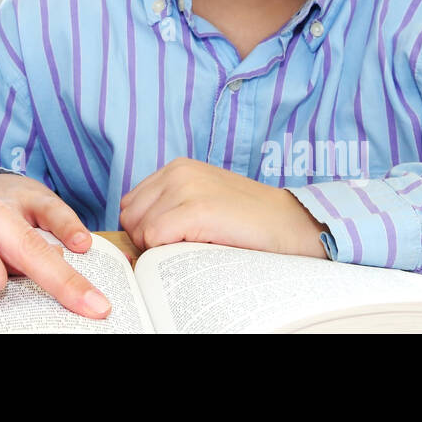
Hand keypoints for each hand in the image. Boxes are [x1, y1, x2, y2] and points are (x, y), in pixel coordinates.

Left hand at [118, 157, 328, 257]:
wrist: (292, 224)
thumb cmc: (249, 222)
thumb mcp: (204, 201)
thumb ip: (171, 208)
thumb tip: (136, 238)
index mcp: (177, 168)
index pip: (131, 204)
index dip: (143, 230)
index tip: (166, 245)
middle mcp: (177, 172)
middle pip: (130, 217)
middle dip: (145, 241)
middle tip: (177, 252)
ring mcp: (186, 188)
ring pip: (140, 229)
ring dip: (157, 249)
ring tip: (190, 251)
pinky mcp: (196, 209)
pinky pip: (155, 238)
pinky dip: (166, 253)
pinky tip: (195, 252)